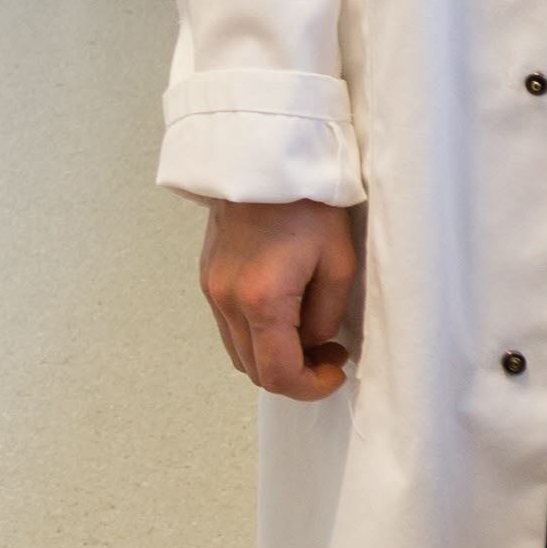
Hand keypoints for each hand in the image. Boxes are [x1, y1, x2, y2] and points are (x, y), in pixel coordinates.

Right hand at [198, 197, 364, 399]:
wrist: (264, 159)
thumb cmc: (308, 206)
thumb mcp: (338, 264)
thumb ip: (325, 317)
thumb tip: (313, 341)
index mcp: (262, 301)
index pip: (279, 375)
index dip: (312, 387)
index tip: (336, 369)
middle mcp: (227, 301)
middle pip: (255, 372)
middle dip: (295, 375)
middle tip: (327, 353)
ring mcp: (212, 290)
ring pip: (238, 354)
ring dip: (272, 358)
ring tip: (306, 334)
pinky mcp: (208, 277)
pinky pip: (229, 327)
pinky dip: (256, 336)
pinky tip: (282, 314)